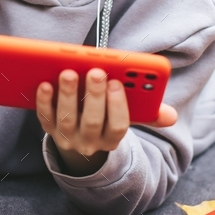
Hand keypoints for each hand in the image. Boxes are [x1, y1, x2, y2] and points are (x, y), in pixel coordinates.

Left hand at [35, 68, 177, 176]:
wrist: (79, 141)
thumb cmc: (107, 118)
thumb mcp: (126, 117)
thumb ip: (148, 113)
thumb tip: (171, 116)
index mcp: (112, 138)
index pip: (118, 126)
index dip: (117, 105)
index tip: (117, 83)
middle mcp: (90, 142)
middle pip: (92, 121)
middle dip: (95, 96)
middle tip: (96, 71)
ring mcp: (68, 138)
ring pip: (67, 119)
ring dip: (68, 95)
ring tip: (69, 72)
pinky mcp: (49, 131)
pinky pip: (45, 118)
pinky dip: (44, 102)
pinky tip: (45, 84)